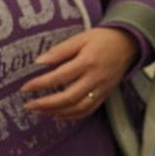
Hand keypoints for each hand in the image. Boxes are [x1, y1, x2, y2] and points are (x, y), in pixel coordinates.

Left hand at [21, 27, 138, 120]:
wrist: (129, 44)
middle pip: (69, 97)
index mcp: (88, 61)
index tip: (25, 88)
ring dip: (57, 112)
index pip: (60, 76)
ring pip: (79, 107)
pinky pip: (89, 110)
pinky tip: (58, 116)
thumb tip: (39, 61)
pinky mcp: (106, 94)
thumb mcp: (81, 38)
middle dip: (46, 104)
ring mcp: (102, 88)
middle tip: (29, 105)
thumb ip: (60, 50)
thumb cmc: (102, 39)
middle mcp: (96, 77)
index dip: (41, 84)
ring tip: (39, 112)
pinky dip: (72, 116)